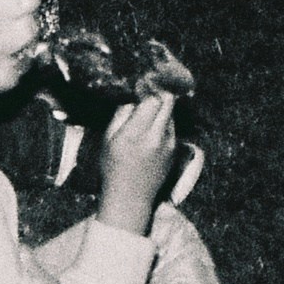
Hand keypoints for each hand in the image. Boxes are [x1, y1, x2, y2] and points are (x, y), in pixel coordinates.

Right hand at [94, 90, 179, 234]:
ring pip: (171, 112)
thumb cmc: (114, 167)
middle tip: (149, 92)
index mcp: (136, 133)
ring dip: (162, 108)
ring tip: (147, 114)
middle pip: (168, 101)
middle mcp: (156, 136)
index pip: (152, 99)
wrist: (131, 197)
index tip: (141, 85)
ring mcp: (169, 144)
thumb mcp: (108, 139)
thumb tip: (133, 96)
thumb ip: (122, 115)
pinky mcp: (175, 150)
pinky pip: (172, 126)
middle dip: (159, 92)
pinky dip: (164, 122)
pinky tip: (152, 130)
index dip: (148, 89)